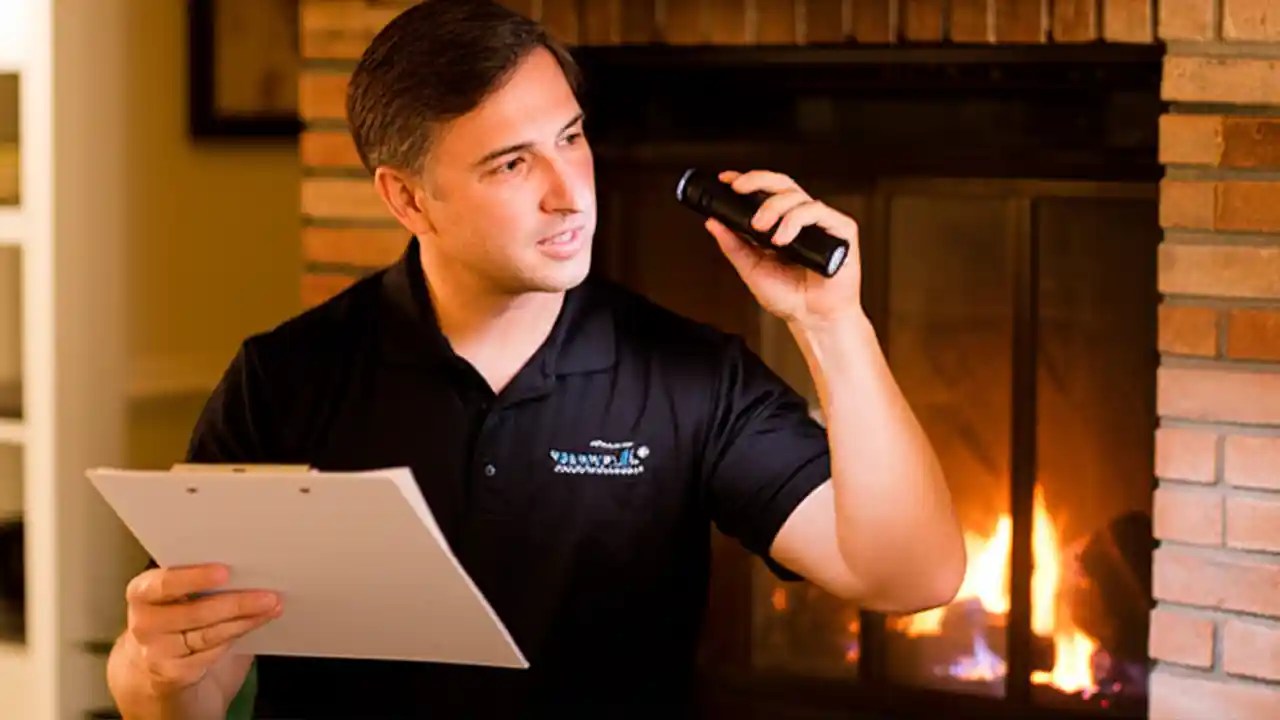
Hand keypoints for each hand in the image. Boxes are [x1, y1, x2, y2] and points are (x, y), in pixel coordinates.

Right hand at [120, 563, 281, 694]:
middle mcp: (144, 623)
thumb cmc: (175, 617)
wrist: (154, 668)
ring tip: (272, 606)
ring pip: (208, 635)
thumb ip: (198, 580)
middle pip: (194, 612)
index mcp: (142, 593)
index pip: (163, 583)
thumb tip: (244, 562)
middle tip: (268, 594)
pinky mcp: (174, 675)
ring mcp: (156, 652)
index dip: (194, 577)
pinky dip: (238, 636)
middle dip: (236, 603)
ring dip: (245, 620)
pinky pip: (212, 653)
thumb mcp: (175, 595)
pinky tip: (257, 623)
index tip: (225, 572)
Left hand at [704, 170, 862, 326]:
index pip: (766, 192)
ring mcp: (821, 223)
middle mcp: (802, 220)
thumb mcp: (752, 269)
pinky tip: (783, 239)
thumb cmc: (791, 298)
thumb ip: (733, 246)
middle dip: (757, 181)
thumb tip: (714, 223)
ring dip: (773, 207)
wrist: (815, 320)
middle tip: (739, 191)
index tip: (727, 180)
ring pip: (796, 195)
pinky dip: (795, 220)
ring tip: (761, 229)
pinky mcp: (841, 230)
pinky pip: (817, 211)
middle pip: (781, 184)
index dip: (747, 180)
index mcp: (782, 224)